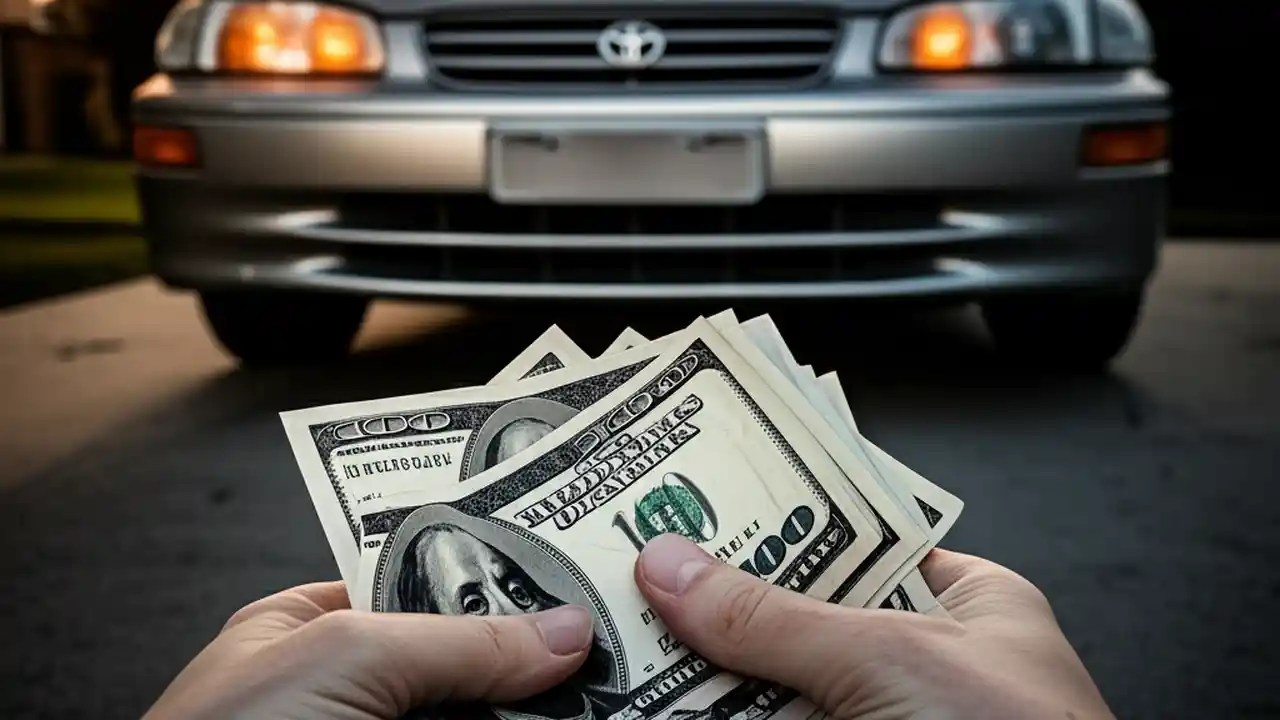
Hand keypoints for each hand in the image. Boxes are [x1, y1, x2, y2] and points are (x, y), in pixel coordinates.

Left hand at [144, 581, 594, 719]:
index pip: (424, 587)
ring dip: (539, 708)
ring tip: (612, 691)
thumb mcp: (347, 656)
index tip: (571, 580)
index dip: (496, 580)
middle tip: (609, 644)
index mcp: (311, 629)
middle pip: (463, 663)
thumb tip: (563, 631)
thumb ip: (459, 639)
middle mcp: (346, 694)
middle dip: (531, 658)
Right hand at [635, 534, 1113, 719]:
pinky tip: (670, 706)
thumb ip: (777, 618)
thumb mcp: (891, 659)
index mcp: (967, 605)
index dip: (776, 525)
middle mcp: (927, 666)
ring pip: (783, 691)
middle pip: (805, 621)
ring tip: (637, 648)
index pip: (853, 541)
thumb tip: (677, 570)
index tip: (696, 514)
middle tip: (645, 583)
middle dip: (729, 611)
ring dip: (716, 679)